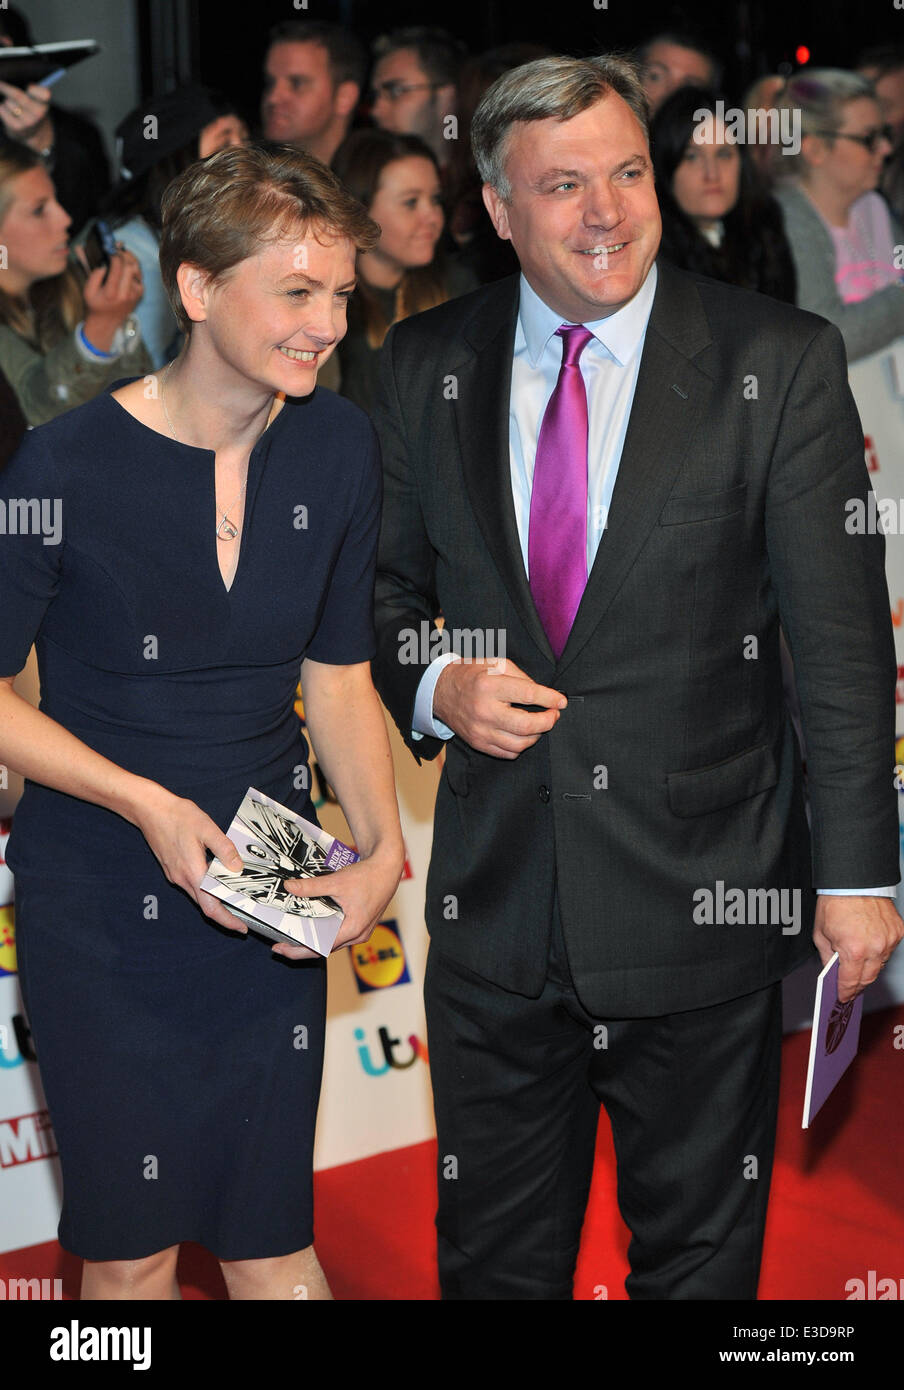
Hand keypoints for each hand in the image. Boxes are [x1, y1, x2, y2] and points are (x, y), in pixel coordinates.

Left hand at [0, 81, 52, 143]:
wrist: (31, 132)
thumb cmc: (31, 109)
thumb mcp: (37, 100)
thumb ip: (34, 91)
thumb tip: (21, 87)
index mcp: (44, 104)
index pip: (45, 94)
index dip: (36, 90)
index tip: (29, 87)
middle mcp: (38, 114)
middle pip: (17, 95)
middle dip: (6, 88)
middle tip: (0, 84)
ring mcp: (27, 121)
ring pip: (8, 102)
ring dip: (8, 102)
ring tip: (14, 108)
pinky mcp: (16, 127)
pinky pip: (2, 109)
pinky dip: (3, 109)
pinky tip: (9, 113)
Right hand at [81, 246, 143, 346]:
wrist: (107, 322)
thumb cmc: (95, 304)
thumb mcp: (88, 290)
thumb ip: (94, 274)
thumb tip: (104, 260)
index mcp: (112, 293)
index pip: (118, 267)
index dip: (115, 254)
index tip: (110, 247)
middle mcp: (126, 293)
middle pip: (130, 266)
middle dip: (123, 254)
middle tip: (116, 247)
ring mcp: (135, 294)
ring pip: (136, 268)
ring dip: (129, 258)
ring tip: (120, 253)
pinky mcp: (140, 293)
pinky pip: (139, 274)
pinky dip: (132, 267)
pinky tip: (125, 264)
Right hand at [133, 784, 249, 935]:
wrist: (150, 810)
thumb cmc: (177, 816)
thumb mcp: (207, 828)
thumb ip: (224, 849)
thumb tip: (238, 868)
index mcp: (193, 872)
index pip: (211, 907)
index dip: (227, 921)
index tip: (241, 928)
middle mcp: (182, 879)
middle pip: (205, 906)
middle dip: (225, 915)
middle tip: (243, 918)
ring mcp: (175, 875)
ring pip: (198, 896)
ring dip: (215, 902)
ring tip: (234, 900)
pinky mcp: (172, 869)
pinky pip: (192, 886)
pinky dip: (206, 890)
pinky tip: (216, 881)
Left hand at [271, 845, 403, 960]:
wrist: (388, 867)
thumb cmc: (369, 876)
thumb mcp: (337, 881)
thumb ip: (311, 887)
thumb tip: (290, 887)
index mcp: (354, 928)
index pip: (321, 947)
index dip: (298, 950)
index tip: (281, 948)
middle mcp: (358, 934)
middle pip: (326, 949)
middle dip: (302, 949)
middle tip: (281, 946)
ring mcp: (361, 931)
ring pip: (333, 942)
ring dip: (314, 941)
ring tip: (293, 938)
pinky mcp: (361, 924)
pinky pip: (340, 934)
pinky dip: (325, 933)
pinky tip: (313, 928)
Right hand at [433, 656, 566, 757]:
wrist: (439, 692)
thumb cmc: (471, 675)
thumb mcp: (495, 664)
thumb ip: (521, 677)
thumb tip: (545, 694)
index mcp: (489, 686)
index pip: (529, 695)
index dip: (550, 698)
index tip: (561, 701)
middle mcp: (484, 711)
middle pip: (527, 726)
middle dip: (548, 721)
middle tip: (554, 714)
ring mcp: (480, 731)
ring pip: (520, 744)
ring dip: (537, 735)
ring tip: (539, 724)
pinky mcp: (478, 744)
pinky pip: (508, 753)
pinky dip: (522, 745)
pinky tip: (523, 734)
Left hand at [813, 895, 903, 1001]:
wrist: (854, 880)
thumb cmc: (834, 903)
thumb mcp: (820, 933)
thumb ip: (827, 957)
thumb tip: (832, 971)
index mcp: (854, 951)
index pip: (851, 982)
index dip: (846, 992)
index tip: (843, 997)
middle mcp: (875, 948)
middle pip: (868, 977)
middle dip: (858, 984)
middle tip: (851, 988)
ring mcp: (889, 940)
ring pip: (880, 963)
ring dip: (869, 966)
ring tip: (859, 965)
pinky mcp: (898, 931)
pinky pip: (889, 948)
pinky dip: (879, 949)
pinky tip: (869, 945)